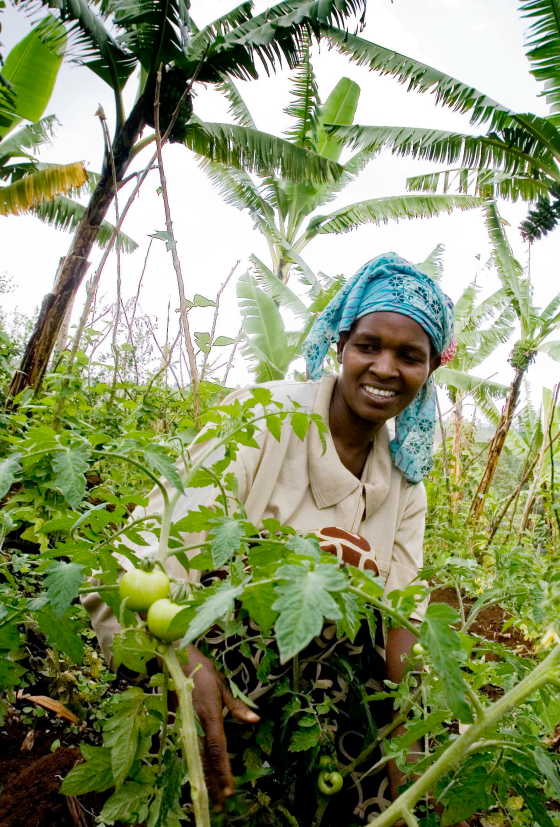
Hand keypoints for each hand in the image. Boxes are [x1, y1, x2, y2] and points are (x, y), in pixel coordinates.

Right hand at [183, 645, 259, 811]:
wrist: (175, 660)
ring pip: (196, 758)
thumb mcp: (223, 686)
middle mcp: (197, 725)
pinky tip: (198, 779)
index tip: (230, 789)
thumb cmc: (203, 671)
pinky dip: (194, 765)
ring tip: (211, 798)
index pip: (218, 749)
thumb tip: (255, 721)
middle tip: (221, 805)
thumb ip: (236, 707)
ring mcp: (185, 726)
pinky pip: (188, 749)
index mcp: (210, 716)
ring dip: (204, 778)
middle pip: (206, 760)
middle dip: (214, 783)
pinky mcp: (178, 725)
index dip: (223, 771)